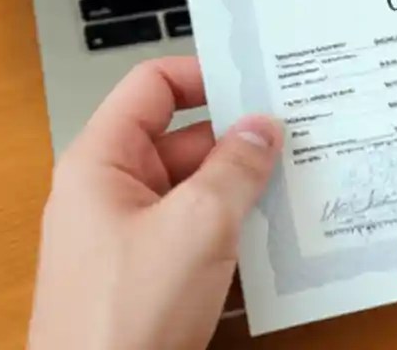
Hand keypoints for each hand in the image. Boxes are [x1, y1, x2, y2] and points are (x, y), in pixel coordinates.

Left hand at [28, 57, 282, 349]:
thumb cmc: (118, 320)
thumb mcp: (197, 226)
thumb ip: (235, 168)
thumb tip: (262, 128)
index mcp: (101, 162)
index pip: (153, 87)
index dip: (205, 76)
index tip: (258, 81)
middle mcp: (109, 192)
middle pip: (183, 140)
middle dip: (238, 142)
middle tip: (295, 139)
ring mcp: (128, 236)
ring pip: (196, 190)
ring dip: (240, 191)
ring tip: (292, 189)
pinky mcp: (148, 275)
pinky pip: (196, 233)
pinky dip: (232, 232)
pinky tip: (271, 241)